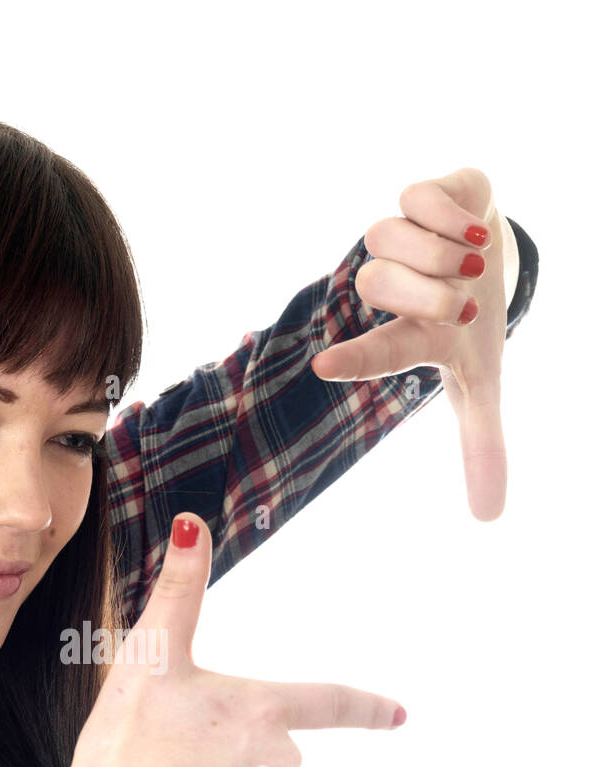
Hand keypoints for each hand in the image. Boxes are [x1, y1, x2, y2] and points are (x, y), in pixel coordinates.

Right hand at [65, 513, 405, 766]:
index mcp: (262, 708)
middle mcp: (286, 758)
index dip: (366, 708)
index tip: (399, 715)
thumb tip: (192, 523)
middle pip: (272, 756)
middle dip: (233, 761)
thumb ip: (179, 592)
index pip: (329, 702)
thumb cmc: (122, 746)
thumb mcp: (148, 660)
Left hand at [311, 168, 513, 522]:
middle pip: (375, 285)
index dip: (353, 360)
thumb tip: (489, 517)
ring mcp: (400, 240)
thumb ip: (481, 443)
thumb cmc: (474, 321)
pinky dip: (447, 213)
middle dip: (426, 294)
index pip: (373, 353)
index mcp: (404, 334)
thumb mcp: (483, 382)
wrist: (495, 250)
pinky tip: (471, 225)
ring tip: (470, 261)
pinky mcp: (422, 196)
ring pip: (382, 237)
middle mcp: (389, 287)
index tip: (323, 367)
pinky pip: (414, 197)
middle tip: (463, 303)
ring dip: (436, 253)